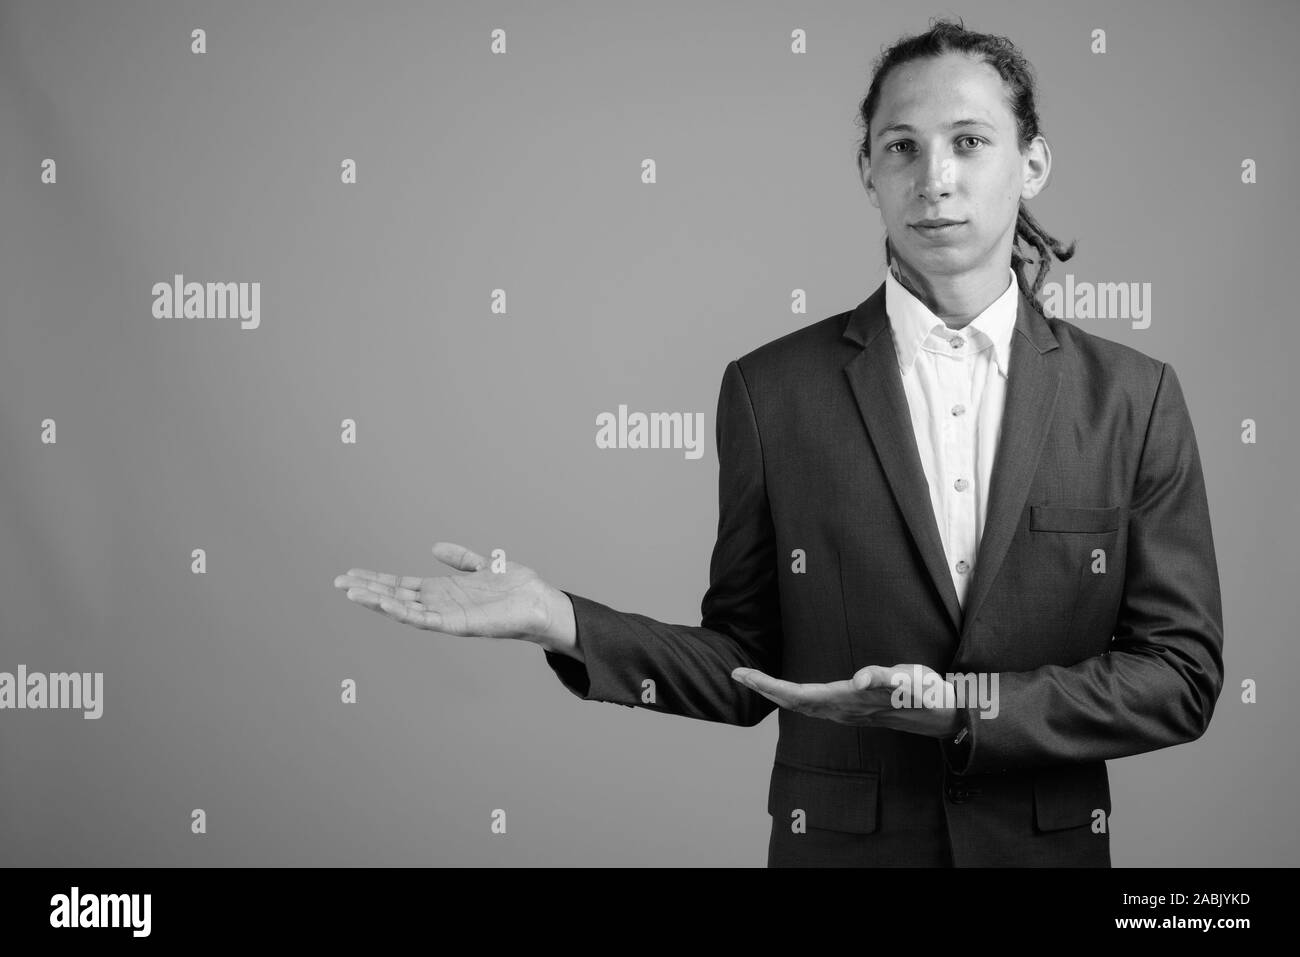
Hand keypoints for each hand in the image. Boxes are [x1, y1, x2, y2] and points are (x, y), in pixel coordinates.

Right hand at [333, 542, 557, 644]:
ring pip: (404, 610)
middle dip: (367, 590)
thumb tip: (434, 547)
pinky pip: (425, 619)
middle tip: (338, 582)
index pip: (401, 586)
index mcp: (443, 591)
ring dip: (378, 602)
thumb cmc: (517, 588)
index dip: (376, 580)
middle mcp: (440, 605)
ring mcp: (447, 616)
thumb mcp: (482, 566)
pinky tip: (386, 603)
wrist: (541, 603)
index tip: (351, 574)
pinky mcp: (458, 625)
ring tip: (352, 592)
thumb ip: (459, 558)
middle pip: (395, 597)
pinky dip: (404, 612)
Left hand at [730, 663, 962, 737]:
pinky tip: (786, 692)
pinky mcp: (850, 709)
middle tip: (736, 674)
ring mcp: (845, 712)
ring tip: (753, 680)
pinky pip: (812, 704)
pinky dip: (792, 696)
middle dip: (764, 688)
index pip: (798, 693)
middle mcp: (841, 709)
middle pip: (792, 701)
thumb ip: (887, 679)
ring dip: (775, 693)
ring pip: (801, 704)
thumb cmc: (925, 694)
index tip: (744, 674)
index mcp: (848, 700)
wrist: (942, 716)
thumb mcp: (911, 682)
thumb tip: (864, 679)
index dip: (769, 685)